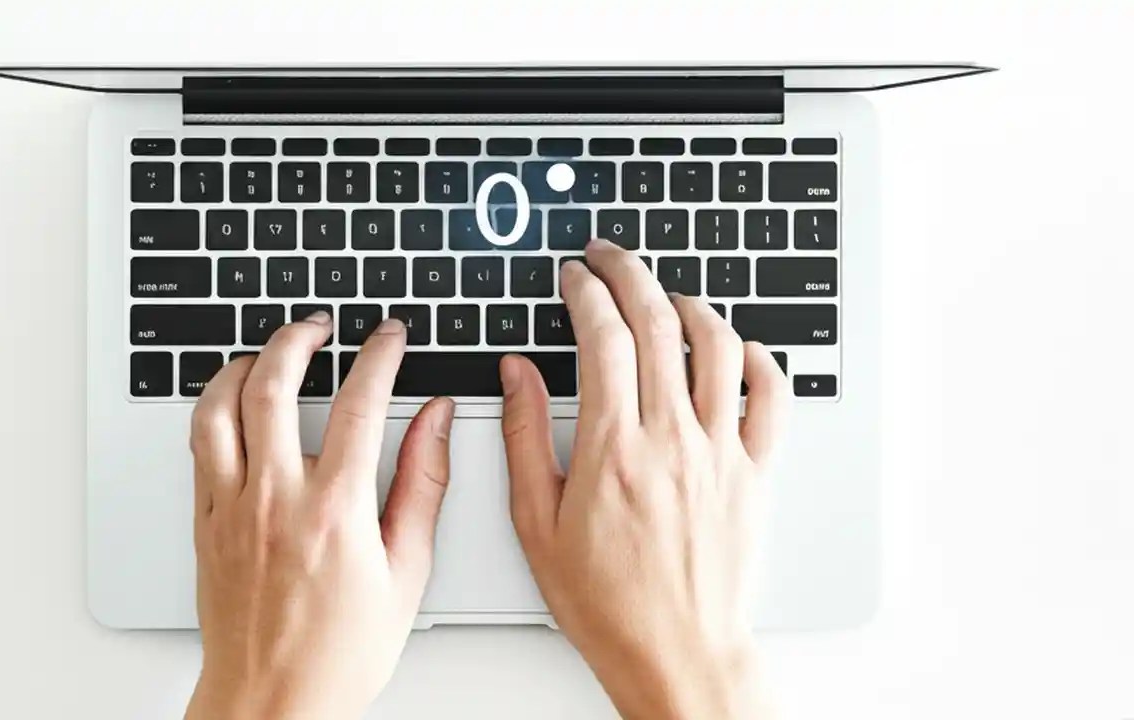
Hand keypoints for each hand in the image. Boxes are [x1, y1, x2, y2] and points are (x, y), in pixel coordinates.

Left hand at [184, 312, 454, 719]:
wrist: (272, 702)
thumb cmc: (341, 652)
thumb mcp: (407, 570)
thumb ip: (423, 485)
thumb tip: (434, 423)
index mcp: (334, 510)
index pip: (358, 403)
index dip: (379, 354)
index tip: (390, 336)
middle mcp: (275, 500)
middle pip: (274, 384)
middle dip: (299, 337)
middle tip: (321, 325)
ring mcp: (232, 508)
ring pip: (220, 406)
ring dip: (244, 363)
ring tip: (269, 350)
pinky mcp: (205, 522)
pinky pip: (198, 445)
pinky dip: (216, 407)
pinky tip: (235, 402)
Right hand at [500, 239, 788, 719]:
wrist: (677, 653)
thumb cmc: (606, 601)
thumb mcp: (537, 524)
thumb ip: (524, 438)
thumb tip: (517, 374)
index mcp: (612, 448)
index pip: (603, 337)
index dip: (585, 291)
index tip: (573, 277)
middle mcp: (672, 439)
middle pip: (658, 323)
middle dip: (629, 273)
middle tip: (609, 257)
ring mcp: (721, 453)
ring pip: (718, 346)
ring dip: (690, 304)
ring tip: (666, 294)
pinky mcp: (755, 473)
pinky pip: (772, 398)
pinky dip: (758, 360)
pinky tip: (737, 350)